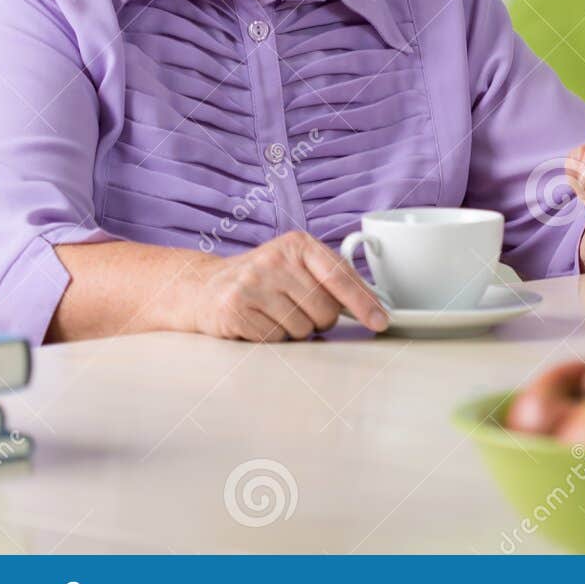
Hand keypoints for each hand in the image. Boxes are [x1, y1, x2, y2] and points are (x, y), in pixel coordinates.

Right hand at [185, 230, 388, 340]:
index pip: (340, 276)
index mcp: (298, 244)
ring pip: (302, 328)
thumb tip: (375, 305)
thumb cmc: (262, 279)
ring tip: (274, 313)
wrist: (204, 286)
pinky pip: (276, 339)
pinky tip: (257, 321)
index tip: (380, 321)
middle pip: (325, 309)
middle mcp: (274, 259)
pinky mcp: (234, 308)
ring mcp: (252, 283)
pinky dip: (272, 337)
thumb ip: (332, 278)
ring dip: (294, 330)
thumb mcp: (296, 265)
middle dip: (320, 319)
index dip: (363, 302)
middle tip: (298, 309)